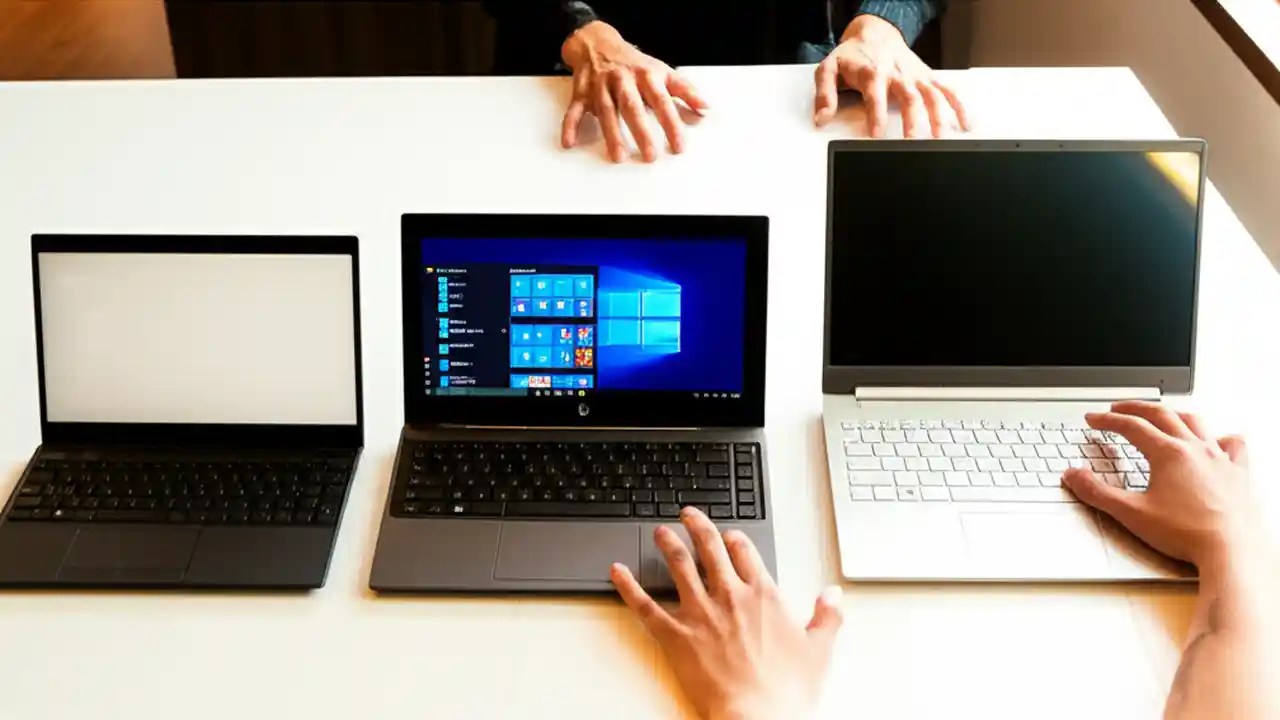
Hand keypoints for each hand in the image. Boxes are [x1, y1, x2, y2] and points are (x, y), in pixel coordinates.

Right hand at [560, 21, 706, 162]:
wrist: (598, 42)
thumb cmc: (633, 64)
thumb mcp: (662, 71)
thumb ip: (684, 90)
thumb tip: (705, 108)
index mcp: (645, 75)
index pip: (661, 100)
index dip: (671, 123)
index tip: (679, 146)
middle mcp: (622, 80)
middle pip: (632, 106)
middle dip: (641, 131)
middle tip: (650, 155)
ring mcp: (600, 86)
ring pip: (605, 110)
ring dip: (611, 134)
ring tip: (618, 157)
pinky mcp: (582, 92)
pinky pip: (575, 109)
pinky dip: (570, 125)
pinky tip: (569, 142)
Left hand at [610, 508, 842, 719]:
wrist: (758, 716)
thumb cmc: (786, 689)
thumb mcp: (819, 648)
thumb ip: (827, 616)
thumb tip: (832, 595)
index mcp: (763, 594)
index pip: (745, 552)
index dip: (735, 538)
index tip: (729, 533)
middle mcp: (729, 595)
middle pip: (709, 548)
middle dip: (697, 526)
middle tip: (688, 514)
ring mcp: (699, 613)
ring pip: (678, 565)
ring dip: (667, 544)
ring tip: (659, 531)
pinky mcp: (675, 635)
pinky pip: (645, 604)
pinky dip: (628, 585)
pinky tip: (617, 571)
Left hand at [813, 14, 967, 137]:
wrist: (875, 34)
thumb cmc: (853, 56)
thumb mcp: (829, 69)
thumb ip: (824, 94)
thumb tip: (821, 118)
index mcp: (873, 74)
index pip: (875, 96)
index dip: (876, 116)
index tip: (876, 135)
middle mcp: (897, 74)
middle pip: (908, 97)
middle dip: (913, 120)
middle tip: (913, 141)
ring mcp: (915, 76)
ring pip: (931, 95)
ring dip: (938, 116)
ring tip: (940, 138)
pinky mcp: (927, 77)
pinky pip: (947, 90)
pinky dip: (958, 106)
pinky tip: (964, 124)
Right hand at [1062, 401, 1260, 572]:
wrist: (1230, 551)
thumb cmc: (1186, 533)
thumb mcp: (1131, 513)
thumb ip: (1097, 492)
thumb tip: (1074, 475)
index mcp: (1168, 453)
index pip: (1130, 426)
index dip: (1107, 421)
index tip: (1094, 420)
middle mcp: (1194, 449)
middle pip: (1161, 415)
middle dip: (1135, 408)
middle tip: (1118, 409)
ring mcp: (1219, 459)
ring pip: (1194, 422)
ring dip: (1172, 414)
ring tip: (1161, 414)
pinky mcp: (1237, 474)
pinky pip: (1233, 445)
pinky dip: (1221, 437)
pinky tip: (1217, 439)